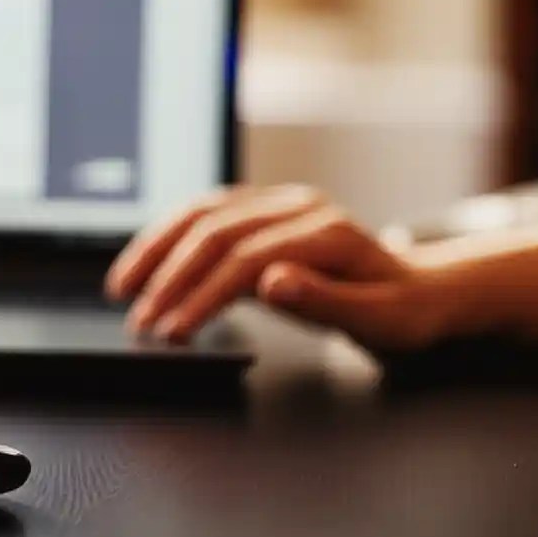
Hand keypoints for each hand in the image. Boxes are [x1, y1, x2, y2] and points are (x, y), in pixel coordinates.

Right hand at [104, 185, 443, 348]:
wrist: (415, 290)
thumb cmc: (399, 313)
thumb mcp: (379, 321)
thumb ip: (326, 300)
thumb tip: (271, 280)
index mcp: (328, 233)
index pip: (245, 259)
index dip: (201, 296)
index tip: (172, 332)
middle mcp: (298, 207)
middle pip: (215, 233)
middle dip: (168, 280)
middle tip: (141, 323)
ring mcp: (276, 204)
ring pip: (199, 214)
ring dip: (155, 250)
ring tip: (122, 289)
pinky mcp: (259, 211)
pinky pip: (202, 215)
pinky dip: (166, 238)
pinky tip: (144, 265)